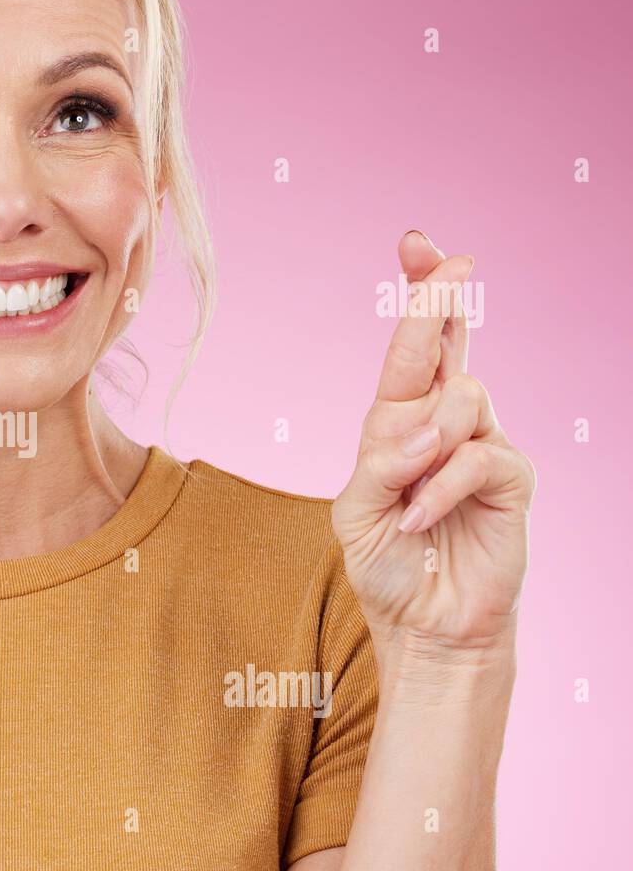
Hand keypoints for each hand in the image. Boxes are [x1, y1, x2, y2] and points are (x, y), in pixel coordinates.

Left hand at [332, 231, 535, 655]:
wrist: (426, 625)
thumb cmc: (388, 564)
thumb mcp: (358, 512)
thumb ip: (380, 465)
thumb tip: (424, 430)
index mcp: (399, 420)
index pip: (411, 349)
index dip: (419, 295)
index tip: (418, 244)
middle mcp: (442, 422)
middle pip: (446, 344)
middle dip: (440, 300)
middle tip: (450, 266)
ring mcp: (481, 445)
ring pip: (460, 399)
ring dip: (423, 444)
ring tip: (406, 496)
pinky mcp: (511, 478)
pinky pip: (476, 457)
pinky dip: (439, 489)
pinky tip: (418, 520)